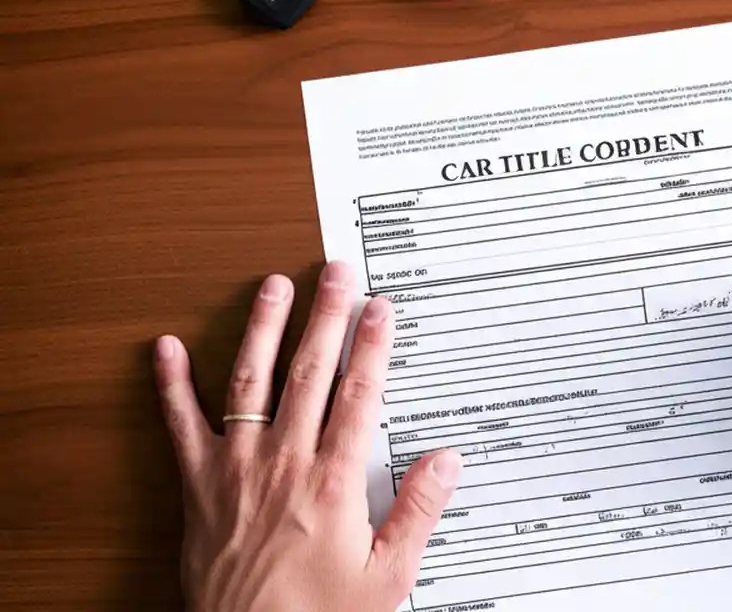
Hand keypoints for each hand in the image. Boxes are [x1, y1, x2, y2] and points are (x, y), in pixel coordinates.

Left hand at [153, 261, 462, 611]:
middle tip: (335, 273)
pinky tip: (168, 348)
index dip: (373, 345)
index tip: (380, 308)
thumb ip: (417, 513)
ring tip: (273, 287)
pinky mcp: (199, 484)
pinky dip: (171, 384)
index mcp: (332, 482)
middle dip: (325, 316)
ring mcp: (237, 467)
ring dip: (263, 328)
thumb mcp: (386, 575)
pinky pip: (180, 424)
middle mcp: (284, 462)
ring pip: (250, 381)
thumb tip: (446, 462)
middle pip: (309, 372)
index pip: (360, 394)